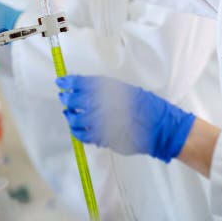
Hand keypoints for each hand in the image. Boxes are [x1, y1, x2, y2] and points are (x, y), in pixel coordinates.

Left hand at [56, 75, 195, 162]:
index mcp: (110, 90)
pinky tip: (77, 129)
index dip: (69, 83)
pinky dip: (78, 132)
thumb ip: (108, 90)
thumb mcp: (128, 90)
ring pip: (76, 120)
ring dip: (70, 117)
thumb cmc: (147, 106)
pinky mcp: (104, 138)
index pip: (82, 83)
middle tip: (64, 98)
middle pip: (76, 101)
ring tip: (69, 114)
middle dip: (67, 99)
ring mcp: (102, 123)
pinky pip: (84, 135)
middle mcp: (103, 105)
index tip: (61, 82)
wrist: (160, 127)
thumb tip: (85, 88)